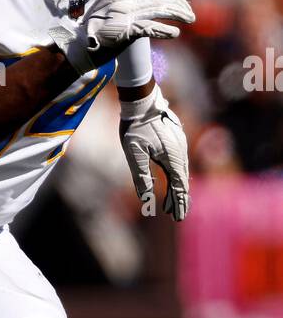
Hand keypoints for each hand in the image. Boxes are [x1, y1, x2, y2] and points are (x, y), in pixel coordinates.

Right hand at [51, 0, 194, 75]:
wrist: (77, 47)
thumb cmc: (95, 31)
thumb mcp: (109, 9)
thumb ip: (126, 2)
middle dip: (179, 3)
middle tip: (190, 12)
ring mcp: (123, 14)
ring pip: (159, 9)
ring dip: (178, 14)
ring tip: (189, 19)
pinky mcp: (124, 31)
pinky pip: (150, 28)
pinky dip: (165, 31)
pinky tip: (175, 34)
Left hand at [119, 83, 189, 220]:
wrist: (142, 100)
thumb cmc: (135, 126)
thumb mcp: (134, 153)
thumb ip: (141, 176)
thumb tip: (145, 199)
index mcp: (173, 158)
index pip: (179, 187)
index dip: (178, 203)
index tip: (177, 218)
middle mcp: (181, 152)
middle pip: (183, 182)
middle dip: (179, 200)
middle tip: (176, 216)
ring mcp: (181, 145)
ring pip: (182, 172)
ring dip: (178, 189)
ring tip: (171, 204)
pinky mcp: (177, 139)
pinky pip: (180, 162)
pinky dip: (177, 175)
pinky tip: (172, 180)